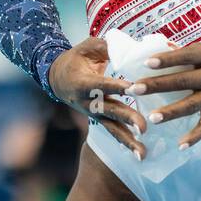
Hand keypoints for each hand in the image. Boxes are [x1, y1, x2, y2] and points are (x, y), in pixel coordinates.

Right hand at [47, 35, 149, 159]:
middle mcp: (88, 102)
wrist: (57, 79)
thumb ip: (106, 46)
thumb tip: (129, 45)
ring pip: (112, 128)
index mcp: (83, 83)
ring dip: (128, 140)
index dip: (116, 86)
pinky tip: (140, 154)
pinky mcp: (100, 119)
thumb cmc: (75, 60)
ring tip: (142, 153)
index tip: (132, 89)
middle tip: (143, 126)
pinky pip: (113, 132)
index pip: (101, 85)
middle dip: (127, 119)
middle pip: (109, 111)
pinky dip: (126, 143)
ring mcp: (93, 114)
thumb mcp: (86, 48)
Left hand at [127, 40, 200, 148]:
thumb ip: (187, 51)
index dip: (168, 60)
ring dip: (171, 112)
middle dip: (158, 85)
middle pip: (185, 81)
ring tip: (152, 117)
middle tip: (136, 89)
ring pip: (193, 105)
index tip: (147, 63)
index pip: (187, 56)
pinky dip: (194, 137)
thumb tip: (158, 50)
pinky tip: (180, 145)